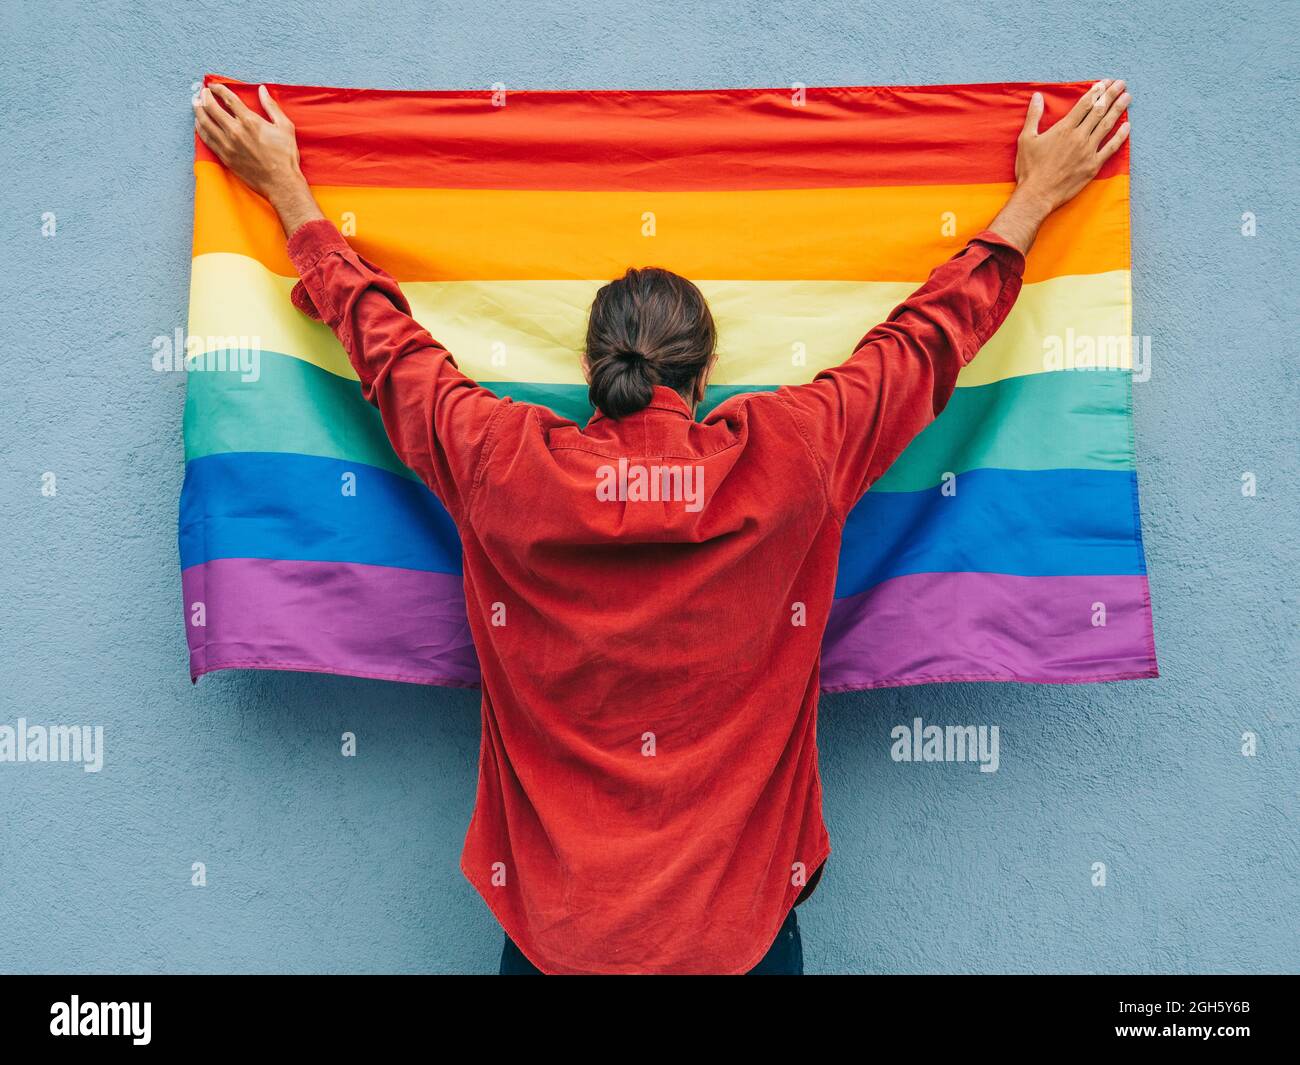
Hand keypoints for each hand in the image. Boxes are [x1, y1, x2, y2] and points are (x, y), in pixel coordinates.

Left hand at [194, 84, 322, 234]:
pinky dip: (200, 128)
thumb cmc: (285, 156)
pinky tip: (198, 123)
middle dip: (205, 96)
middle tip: (202, 92)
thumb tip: (262, 90)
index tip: (213, 85)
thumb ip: (271, 106)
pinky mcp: (225, 156)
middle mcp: (235, 131)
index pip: (228, 98)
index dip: (218, 88)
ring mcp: (228, 144)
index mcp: (250, 121)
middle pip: (212, 108)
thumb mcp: (285, 127)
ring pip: (205, 122)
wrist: (281, 182)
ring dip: (198, 110)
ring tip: (196, 104)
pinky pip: (206, 139)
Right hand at [1015, 79, 1130, 214]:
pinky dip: (1120, 136)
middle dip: (1111, 95)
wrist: (1037, 195)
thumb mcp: (1026, 139)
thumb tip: (1038, 96)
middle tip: (1121, 83)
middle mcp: (1079, 136)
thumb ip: (1034, 115)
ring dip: (1118, 109)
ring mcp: (1088, 151)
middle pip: (1099, 111)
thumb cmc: (1029, 168)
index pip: (1084, 104)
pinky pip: (1111, 148)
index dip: (1096, 92)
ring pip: (1107, 125)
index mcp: (1064, 129)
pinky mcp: (1093, 165)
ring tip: (1127, 97)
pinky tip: (1127, 126)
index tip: (1104, 83)